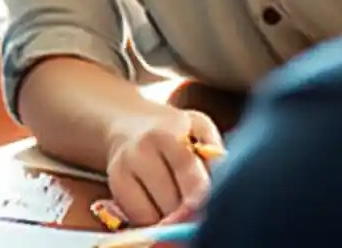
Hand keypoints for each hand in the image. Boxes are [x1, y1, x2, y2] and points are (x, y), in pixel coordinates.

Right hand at [104, 106, 222, 225]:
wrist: (127, 123)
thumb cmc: (173, 129)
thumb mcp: (199, 127)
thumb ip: (214, 152)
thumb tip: (227, 179)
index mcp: (166, 134)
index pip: (188, 173)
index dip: (201, 196)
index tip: (209, 205)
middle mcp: (140, 151)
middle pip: (174, 202)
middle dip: (191, 208)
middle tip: (199, 201)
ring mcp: (123, 168)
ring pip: (156, 214)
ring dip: (172, 215)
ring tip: (178, 198)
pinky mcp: (114, 185)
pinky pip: (140, 218)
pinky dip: (154, 218)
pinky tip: (159, 202)